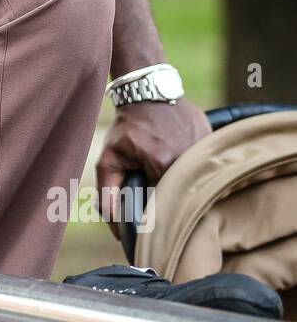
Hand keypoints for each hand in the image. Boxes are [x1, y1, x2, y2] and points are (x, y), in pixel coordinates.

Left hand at [96, 99, 212, 240]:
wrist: (147, 92)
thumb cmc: (127, 127)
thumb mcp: (109, 158)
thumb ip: (108, 193)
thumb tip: (116, 230)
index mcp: (163, 167)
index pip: (165, 204)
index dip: (157, 208)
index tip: (150, 203)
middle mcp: (188, 159)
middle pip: (183, 191)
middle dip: (171, 194)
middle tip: (158, 179)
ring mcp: (204, 146)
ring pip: (198, 176)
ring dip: (186, 177)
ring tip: (169, 164)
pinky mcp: (212, 136)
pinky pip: (207, 159)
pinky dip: (197, 161)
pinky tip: (183, 153)